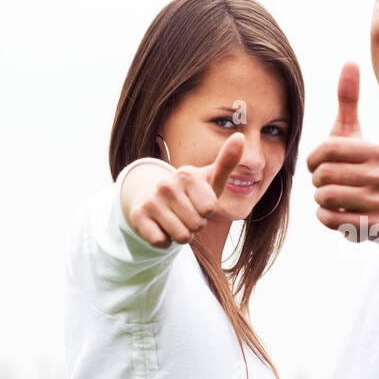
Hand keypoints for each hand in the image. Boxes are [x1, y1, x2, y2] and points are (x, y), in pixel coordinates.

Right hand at [121, 133, 245, 247]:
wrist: (153, 199)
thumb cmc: (191, 193)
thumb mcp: (210, 180)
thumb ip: (226, 163)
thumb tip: (240, 136)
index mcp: (187, 174)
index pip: (209, 209)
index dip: (206, 212)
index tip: (198, 202)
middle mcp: (166, 184)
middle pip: (197, 225)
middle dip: (195, 225)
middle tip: (186, 213)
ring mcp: (151, 199)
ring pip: (181, 236)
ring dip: (181, 234)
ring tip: (175, 220)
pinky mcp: (138, 216)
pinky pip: (161, 242)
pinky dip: (165, 241)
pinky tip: (161, 227)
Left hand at [307, 64, 378, 234]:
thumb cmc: (365, 163)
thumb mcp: (355, 131)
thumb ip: (348, 99)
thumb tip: (350, 61)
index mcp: (376, 151)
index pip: (326, 149)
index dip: (315, 156)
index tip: (320, 161)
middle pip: (323, 175)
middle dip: (318, 178)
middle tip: (326, 180)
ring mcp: (375, 205)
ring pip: (324, 197)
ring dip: (321, 196)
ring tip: (331, 194)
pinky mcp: (368, 228)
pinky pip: (329, 219)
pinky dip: (325, 214)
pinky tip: (336, 210)